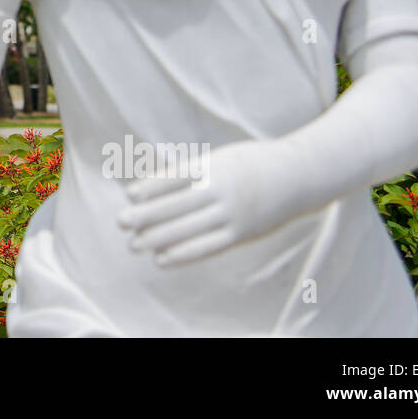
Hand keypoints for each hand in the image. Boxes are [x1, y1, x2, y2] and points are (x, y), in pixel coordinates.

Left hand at [115, 139, 305, 266]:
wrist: (297, 176)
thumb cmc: (248, 164)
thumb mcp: (219, 159)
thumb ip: (190, 173)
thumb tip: (150, 187)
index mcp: (214, 167)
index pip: (177, 178)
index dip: (152, 187)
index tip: (129, 195)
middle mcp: (221, 191)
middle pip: (178, 205)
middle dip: (147, 215)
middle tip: (121, 222)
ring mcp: (232, 215)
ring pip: (189, 229)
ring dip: (159, 238)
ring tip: (134, 244)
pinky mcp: (241, 234)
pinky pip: (208, 247)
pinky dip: (183, 254)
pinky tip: (161, 259)